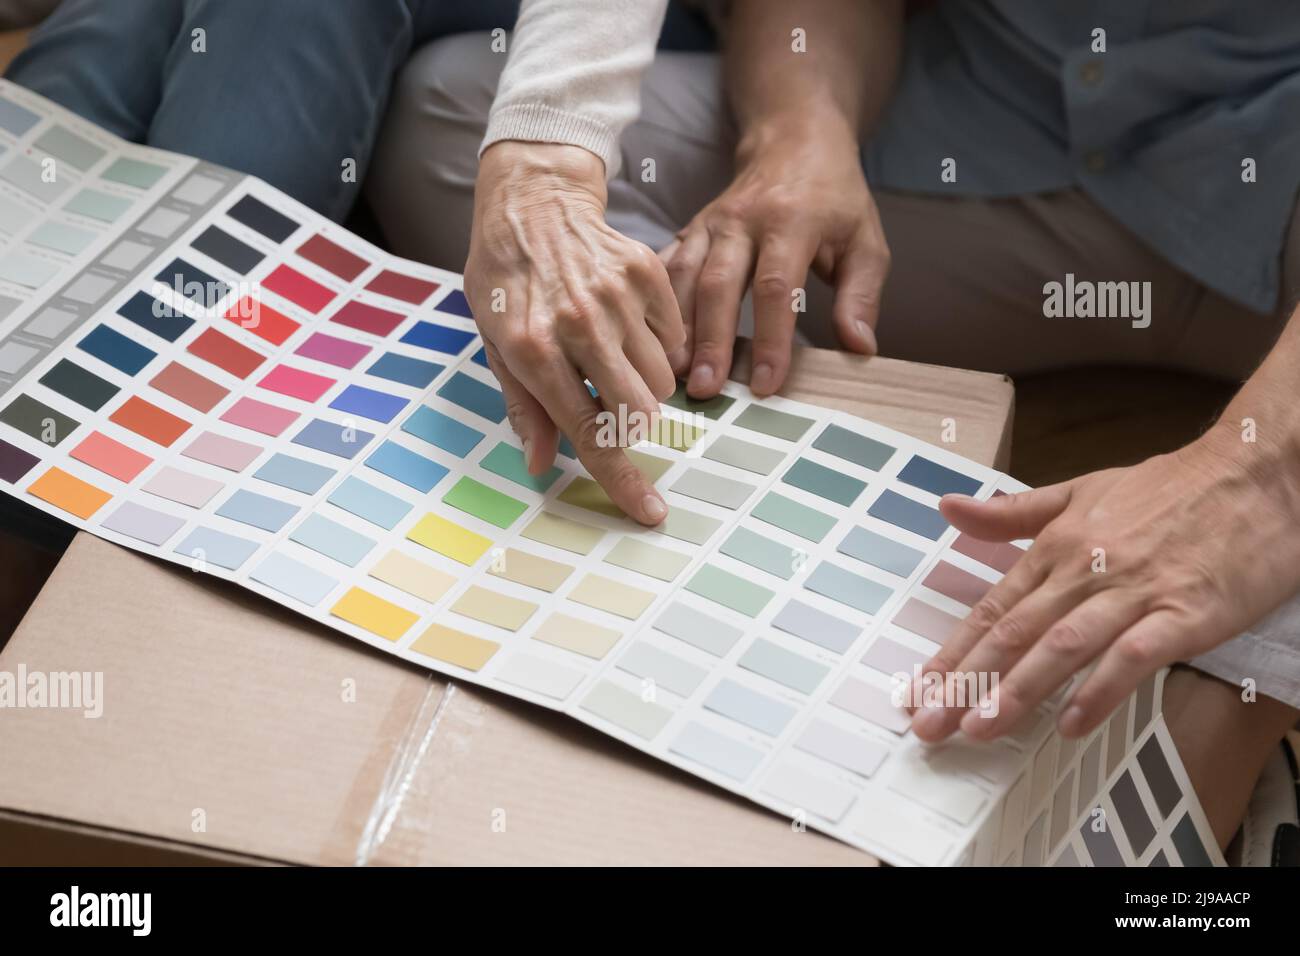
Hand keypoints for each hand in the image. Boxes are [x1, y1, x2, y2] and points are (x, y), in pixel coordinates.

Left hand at [465, 142, 684, 524]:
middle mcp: (578, 325)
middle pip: (639, 413)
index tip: (650, 512)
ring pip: (662, 380)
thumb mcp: (495, 345)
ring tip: (610, 357)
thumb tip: (542, 464)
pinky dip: (657, 348)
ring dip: (643, 386)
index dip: (623, 482)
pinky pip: (674, 340)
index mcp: (533, 350)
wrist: (532, 202)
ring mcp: (616, 296)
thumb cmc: (505, 281)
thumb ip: (525, 407)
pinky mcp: (646, 273)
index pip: (589, 434)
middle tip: (610, 407)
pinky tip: (624, 327)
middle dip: (631, 427)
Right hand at [662, 111, 887, 397]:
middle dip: (711, 341)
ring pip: (683, 277)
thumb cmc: (834, 198)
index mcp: (791, 221)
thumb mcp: (865, 240)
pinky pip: (666, 267)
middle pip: (719, 285)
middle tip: (706, 389)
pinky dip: (656, 304)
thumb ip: (862, 295)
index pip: (776, 287)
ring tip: (672, 374)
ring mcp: (710, 223)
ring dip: (676, 328)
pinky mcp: (690, 229)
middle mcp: (743, 220)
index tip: (766, 384)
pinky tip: (649, 339)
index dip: (770, 338)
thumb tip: (859, 348)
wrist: (793, 140)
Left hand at [909, 436, 1299, 741]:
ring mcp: (1134, 591)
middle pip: (1015, 632)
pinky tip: (1071, 725)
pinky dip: (1099, 691)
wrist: (1256, 473)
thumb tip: (949, 508)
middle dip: (967, 682)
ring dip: (1018, 690)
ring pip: (1063, 645)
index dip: (954, 653)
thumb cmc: (1170, 489)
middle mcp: (1084, 569)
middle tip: (932, 725)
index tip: (920, 691)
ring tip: (981, 728)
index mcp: (1057, 546)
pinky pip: (1133, 656)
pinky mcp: (1183, 612)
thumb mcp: (1081, 491)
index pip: (993, 608)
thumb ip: (1014, 513)